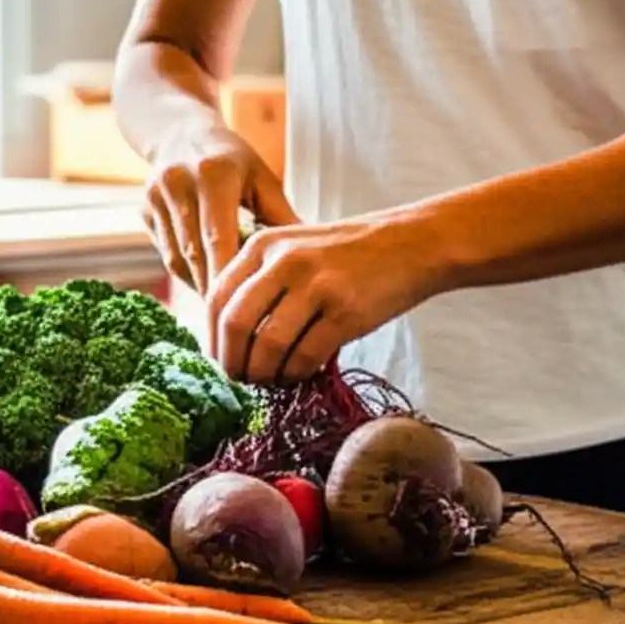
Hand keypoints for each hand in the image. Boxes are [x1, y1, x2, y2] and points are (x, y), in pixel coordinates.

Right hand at [142, 124, 298, 295]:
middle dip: (214, 289)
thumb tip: (309, 259)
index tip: (247, 306)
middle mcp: (177, 183)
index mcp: (212, 173)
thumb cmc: (232, 159)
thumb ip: (281, 217)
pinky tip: (206, 286)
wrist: (178, 131)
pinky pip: (165, 253)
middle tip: (237, 321)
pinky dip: (187, 273)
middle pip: (194, 253)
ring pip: (176, 258)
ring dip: (199, 286)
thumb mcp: (261, 178)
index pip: (218, 236)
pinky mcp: (142, 210)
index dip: (229, 275)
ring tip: (223, 310)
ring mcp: (154, 198)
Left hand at [206, 216, 449, 383]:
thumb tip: (225, 337)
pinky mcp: (345, 312)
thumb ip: (259, 280)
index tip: (221, 359)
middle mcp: (284, 261)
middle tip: (241, 379)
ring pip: (267, 346)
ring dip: (263, 374)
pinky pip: (304, 357)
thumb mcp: (294, 247)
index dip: (212, 338)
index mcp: (262, 245)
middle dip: (232, 362)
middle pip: (235, 324)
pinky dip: (296, 374)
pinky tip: (300, 374)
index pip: (216, 298)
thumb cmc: (348, 253)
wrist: (413, 243)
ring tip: (271, 380)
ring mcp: (316, 285)